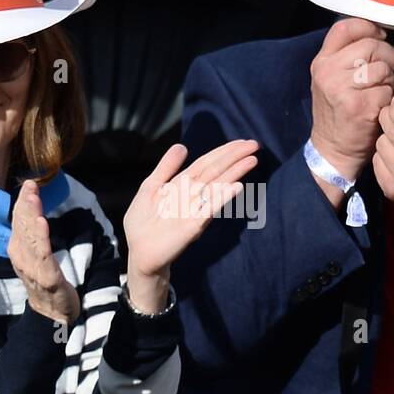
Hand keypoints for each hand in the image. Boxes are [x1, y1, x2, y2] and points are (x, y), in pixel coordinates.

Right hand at [9, 179, 79, 325]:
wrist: (52, 312)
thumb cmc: (44, 279)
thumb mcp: (35, 253)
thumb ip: (32, 233)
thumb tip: (32, 208)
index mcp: (18, 249)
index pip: (18, 221)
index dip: (22, 202)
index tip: (28, 184)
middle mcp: (21, 257)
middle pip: (22, 227)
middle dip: (26, 205)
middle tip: (30, 186)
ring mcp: (32, 268)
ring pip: (31, 238)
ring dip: (31, 218)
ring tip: (34, 201)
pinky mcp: (47, 278)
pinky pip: (44, 256)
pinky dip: (42, 240)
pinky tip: (43, 225)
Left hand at [122, 139, 258, 311]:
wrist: (139, 251)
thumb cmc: (143, 223)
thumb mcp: (150, 188)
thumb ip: (165, 167)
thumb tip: (182, 146)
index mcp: (183, 185)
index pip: (207, 163)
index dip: (224, 151)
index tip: (243, 142)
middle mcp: (193, 196)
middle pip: (216, 171)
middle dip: (234, 157)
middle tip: (255, 145)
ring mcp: (195, 210)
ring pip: (217, 186)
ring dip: (235, 172)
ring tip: (251, 160)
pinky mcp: (192, 226)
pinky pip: (209, 209)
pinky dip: (222, 197)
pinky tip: (237, 186)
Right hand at [309, 18, 393, 185]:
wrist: (331, 151)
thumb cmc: (337, 113)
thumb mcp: (330, 80)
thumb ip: (346, 57)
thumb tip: (379, 35)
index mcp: (321, 62)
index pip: (345, 27)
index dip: (368, 28)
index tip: (380, 37)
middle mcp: (328, 72)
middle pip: (370, 45)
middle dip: (387, 57)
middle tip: (387, 72)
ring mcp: (341, 89)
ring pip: (382, 68)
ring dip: (389, 80)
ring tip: (380, 92)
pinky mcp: (358, 106)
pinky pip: (387, 91)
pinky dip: (388, 99)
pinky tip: (379, 107)